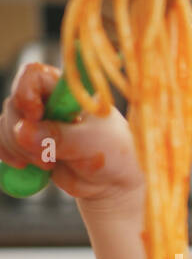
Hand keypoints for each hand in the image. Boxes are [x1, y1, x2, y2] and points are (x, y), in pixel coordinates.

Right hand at [0, 62, 142, 204]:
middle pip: (15, 104)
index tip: (35, 114)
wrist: (114, 183)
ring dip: (19, 148)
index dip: (26, 92)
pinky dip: (7, 153)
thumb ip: (61, 137)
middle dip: (23, 133)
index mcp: (68, 92)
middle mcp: (49, 102)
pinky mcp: (30, 143)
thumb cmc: (114, 155)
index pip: (35, 74)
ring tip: (48, 164)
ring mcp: (37, 123)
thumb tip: (23, 132)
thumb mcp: (93, 143)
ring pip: (7, 125)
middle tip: (46, 155)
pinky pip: (3, 141)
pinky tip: (23, 166)